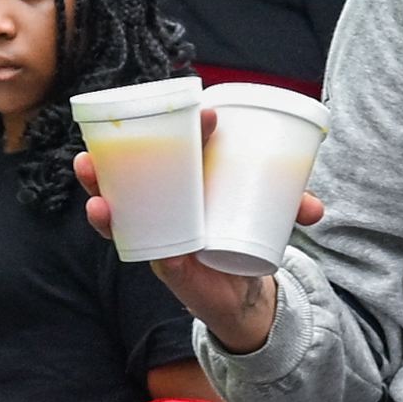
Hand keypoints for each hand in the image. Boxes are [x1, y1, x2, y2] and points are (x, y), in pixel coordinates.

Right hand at [74, 126, 317, 357]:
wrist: (244, 289)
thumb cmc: (243, 236)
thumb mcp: (268, 219)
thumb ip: (290, 209)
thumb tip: (314, 208)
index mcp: (187, 179)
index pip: (176, 144)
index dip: (184, 124)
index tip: (209, 112)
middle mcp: (164, 200)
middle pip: (130, 170)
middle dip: (113, 154)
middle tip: (104, 141)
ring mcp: (157, 227)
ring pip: (120, 204)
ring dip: (100, 190)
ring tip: (87, 172)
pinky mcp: (161, 258)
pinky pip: (137, 244)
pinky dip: (129, 234)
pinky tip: (114, 219)